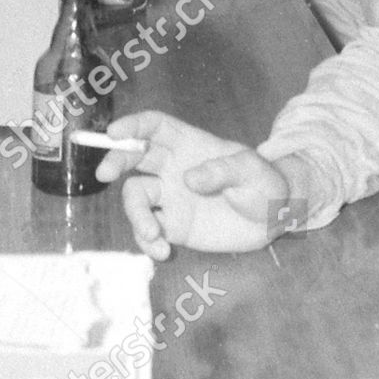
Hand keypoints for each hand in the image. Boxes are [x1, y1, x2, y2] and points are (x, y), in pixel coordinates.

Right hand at [96, 110, 288, 258]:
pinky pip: (149, 231)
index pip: (154, 126)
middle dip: (116, 160)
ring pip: (135, 197)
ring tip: (153, 234)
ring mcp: (171, 198)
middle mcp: (172, 168)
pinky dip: (148, 241)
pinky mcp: (174, 227)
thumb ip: (223, 171)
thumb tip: (189, 179)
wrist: (273, 219)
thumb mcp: (251, 170)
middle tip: (105, 174)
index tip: (114, 133)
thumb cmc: (264, 182)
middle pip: (134, 157)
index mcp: (188, 144)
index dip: (132, 126)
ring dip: (136, 215)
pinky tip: (163, 252)